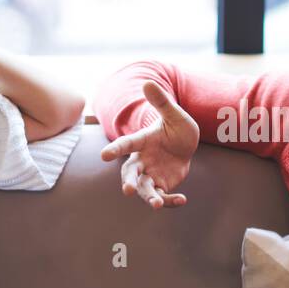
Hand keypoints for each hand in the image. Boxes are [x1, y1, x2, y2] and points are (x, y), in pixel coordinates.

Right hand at [100, 80, 199, 209]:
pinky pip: (163, 195)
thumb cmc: (176, 127)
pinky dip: (171, 201)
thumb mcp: (174, 114)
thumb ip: (161, 102)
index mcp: (142, 141)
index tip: (103, 155)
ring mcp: (151, 174)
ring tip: (157, 204)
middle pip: (130, 173)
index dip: (115, 149)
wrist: (185, 144)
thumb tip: (148, 82)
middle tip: (128, 190)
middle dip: (129, 182)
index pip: (126, 144)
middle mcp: (142, 160)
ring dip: (149, 197)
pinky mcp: (162, 184)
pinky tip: (183, 200)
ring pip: (145, 188)